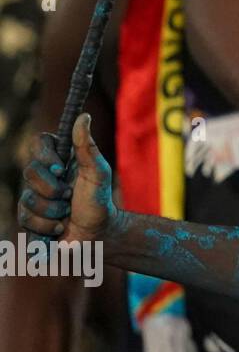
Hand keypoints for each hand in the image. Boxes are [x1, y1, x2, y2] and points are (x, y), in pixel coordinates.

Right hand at [18, 113, 113, 243]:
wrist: (98, 236)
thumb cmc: (100, 202)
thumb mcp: (98, 174)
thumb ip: (87, 147)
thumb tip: (84, 116)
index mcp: (61, 161)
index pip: (40, 142)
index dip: (45, 154)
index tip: (60, 168)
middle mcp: (44, 176)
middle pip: (30, 172)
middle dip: (54, 190)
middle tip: (70, 196)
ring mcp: (34, 196)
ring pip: (27, 199)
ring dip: (53, 211)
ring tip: (67, 215)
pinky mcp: (29, 217)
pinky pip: (25, 218)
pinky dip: (46, 226)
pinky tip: (59, 228)